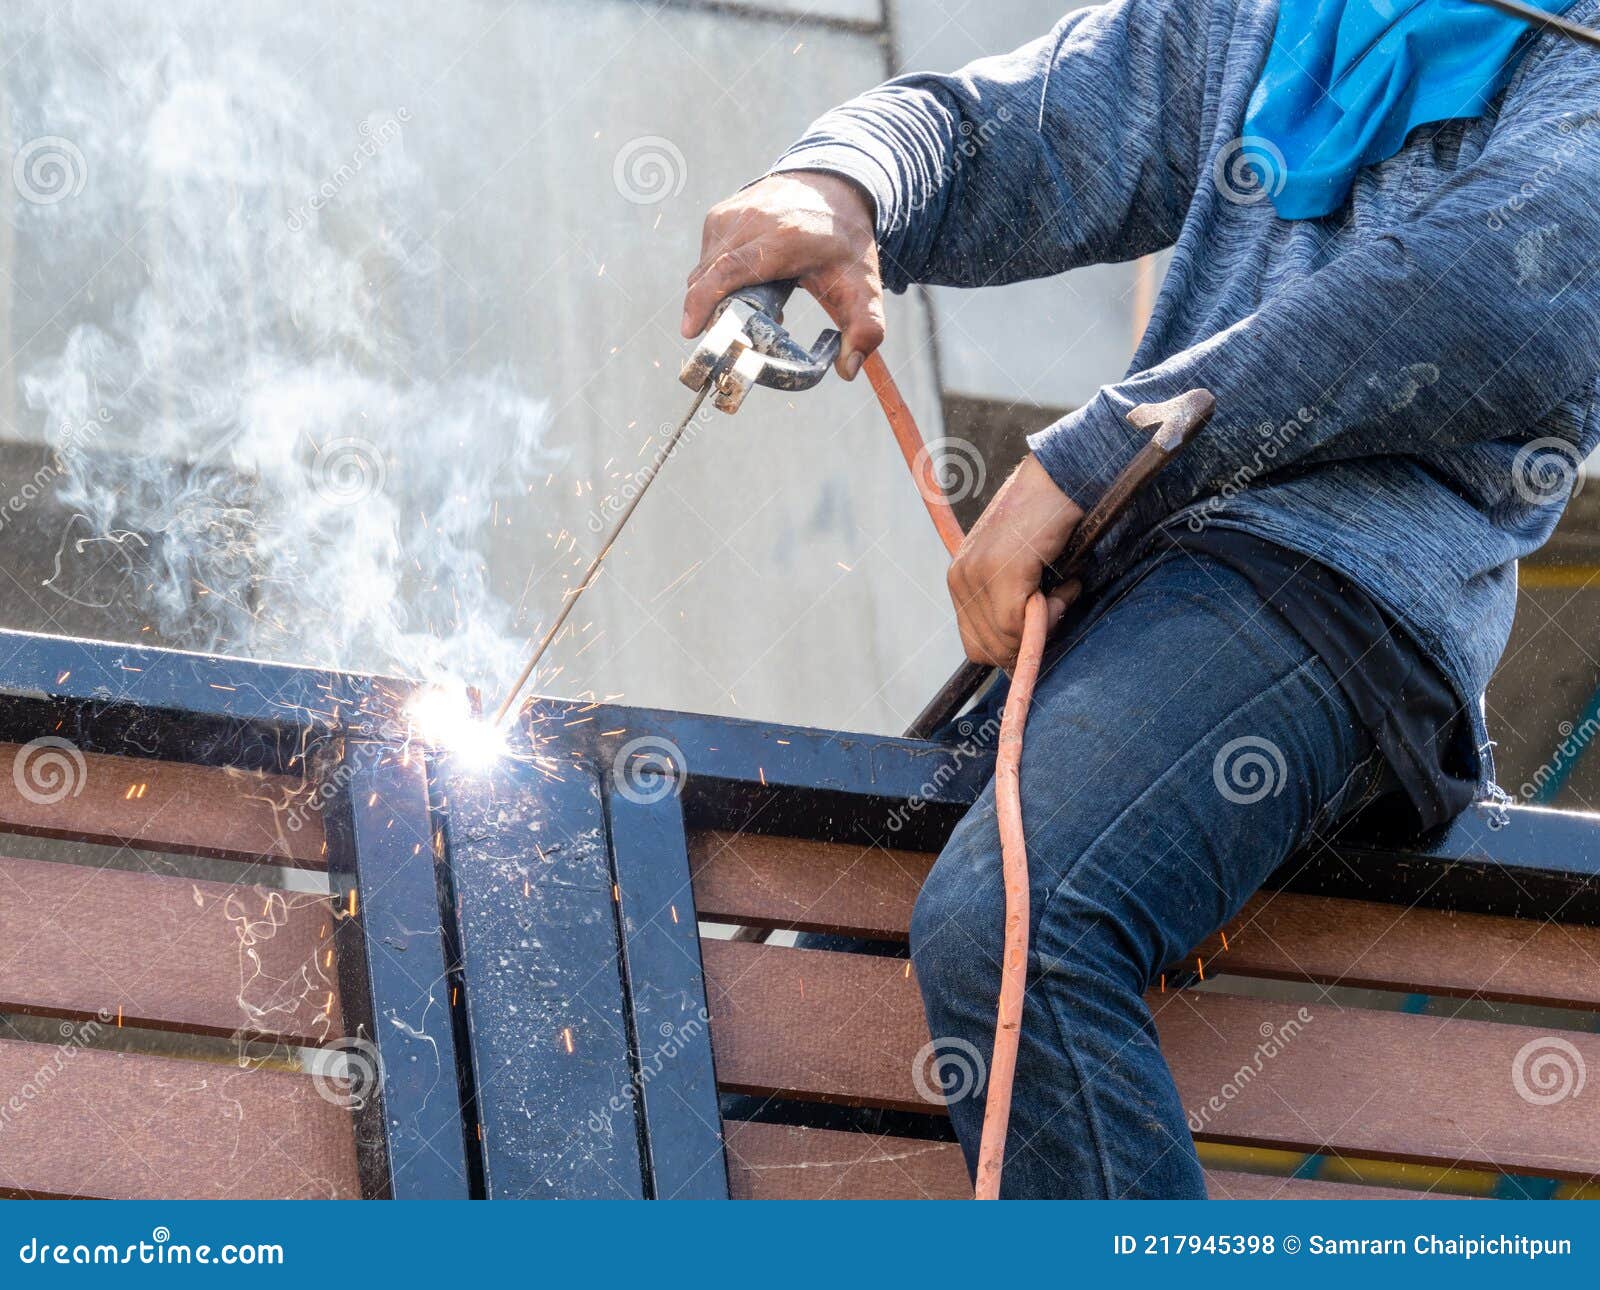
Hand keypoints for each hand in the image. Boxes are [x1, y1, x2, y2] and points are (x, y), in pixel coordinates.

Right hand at [682, 171, 882, 379]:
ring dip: (720, 298)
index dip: (703, 302)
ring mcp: (729, 214)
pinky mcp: (717, 215)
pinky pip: (705, 260)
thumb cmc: (844, 241)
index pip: (729, 270)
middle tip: (740, 337)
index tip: (691, 331)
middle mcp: (749, 221)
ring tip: (760, 302)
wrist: (832, 187)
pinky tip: (750, 281)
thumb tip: (848, 370)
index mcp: (783, 238)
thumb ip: (865, 329)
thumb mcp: (864, 284)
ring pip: (704, 273)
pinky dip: (719, 279)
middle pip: (710, 279)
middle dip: (714, 314)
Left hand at [948, 455, 1084, 668]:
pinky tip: (1066, 584)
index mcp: (959, 580)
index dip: (1010, 648)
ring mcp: (978, 576)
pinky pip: (1019, 625)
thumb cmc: (1044, 522)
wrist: (1059, 479)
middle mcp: (960, 579)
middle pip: (988, 650)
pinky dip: (1053, 612)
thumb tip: (1019, 650)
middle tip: (1055, 605)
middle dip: (1027, 641)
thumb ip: (1007, 602)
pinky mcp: (1002, 572)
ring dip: (1044, 623)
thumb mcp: (1015, 568)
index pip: (975, 645)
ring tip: (1061, 589)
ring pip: (1006, 640)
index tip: (1039, 625)